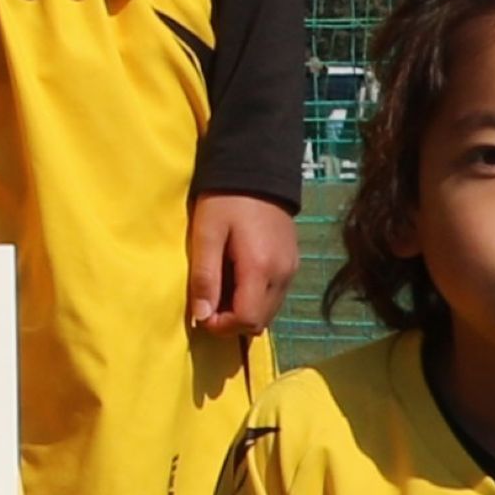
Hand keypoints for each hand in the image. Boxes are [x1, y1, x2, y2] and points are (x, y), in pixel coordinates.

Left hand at [187, 189, 303, 339]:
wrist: (257, 168)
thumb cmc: (225, 200)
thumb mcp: (206, 234)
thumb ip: (205, 277)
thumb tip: (201, 317)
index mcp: (260, 269)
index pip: (247, 320)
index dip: (222, 326)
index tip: (202, 314)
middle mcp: (282, 275)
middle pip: (259, 322)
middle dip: (232, 322)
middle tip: (209, 301)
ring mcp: (291, 269)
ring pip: (269, 311)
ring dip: (244, 311)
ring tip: (221, 288)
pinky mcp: (292, 263)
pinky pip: (275, 296)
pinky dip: (255, 298)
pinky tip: (237, 278)